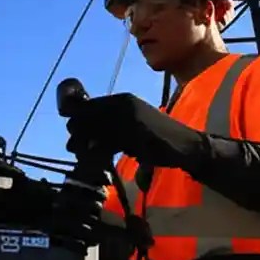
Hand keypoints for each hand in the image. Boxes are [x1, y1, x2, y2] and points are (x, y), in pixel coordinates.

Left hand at [65, 93, 202, 167]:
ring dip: (85, 143)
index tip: (73, 135)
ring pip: (95, 129)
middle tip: (74, 148)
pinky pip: (109, 143)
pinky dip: (100, 152)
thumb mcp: (134, 122)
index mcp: (124, 99)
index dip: (77, 119)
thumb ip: (113, 122)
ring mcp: (130, 118)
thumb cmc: (157, 136)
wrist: (186, 145)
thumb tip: (83, 133)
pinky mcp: (135, 134)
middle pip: (88, 115)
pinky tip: (98, 160)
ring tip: (81, 155)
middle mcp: (125, 104)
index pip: (89, 104)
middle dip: (78, 132)